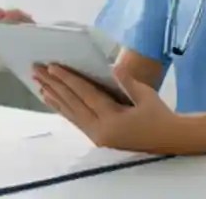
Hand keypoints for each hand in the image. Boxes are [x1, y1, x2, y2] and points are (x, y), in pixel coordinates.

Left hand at [33, 63, 184, 153]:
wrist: (169, 140)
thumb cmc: (159, 115)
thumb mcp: (146, 95)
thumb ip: (127, 82)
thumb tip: (111, 67)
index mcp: (113, 120)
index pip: (85, 95)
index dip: (68, 79)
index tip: (52, 66)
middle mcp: (101, 131)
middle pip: (73, 104)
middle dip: (54, 85)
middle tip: (37, 70)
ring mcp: (98, 137)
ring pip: (71, 114)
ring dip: (55, 98)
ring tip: (39, 84)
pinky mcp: (98, 139)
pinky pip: (76, 122)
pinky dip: (64, 110)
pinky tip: (54, 101)